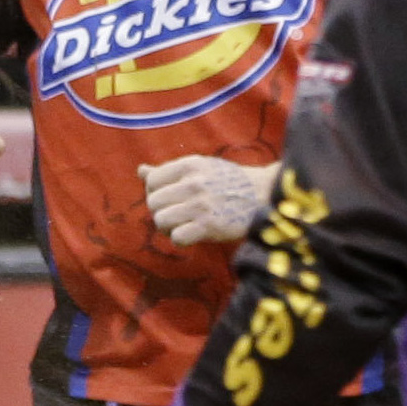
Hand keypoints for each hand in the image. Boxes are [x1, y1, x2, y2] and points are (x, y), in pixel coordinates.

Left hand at [141, 156, 270, 246]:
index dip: (157, 193)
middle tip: (177, 216)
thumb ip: (169, 171)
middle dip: (161, 212)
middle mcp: (193, 183)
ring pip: (161, 221)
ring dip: (169, 228)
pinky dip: (181, 240)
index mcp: (189, 165)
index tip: (171, 199)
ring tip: (183, 226)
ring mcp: (200, 205)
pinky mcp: (209, 226)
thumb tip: (141, 170)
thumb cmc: (230, 182)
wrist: (266, 196)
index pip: (152, 181)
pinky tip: (192, 235)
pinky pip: (177, 238)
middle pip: (153, 203)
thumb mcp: (201, 167)